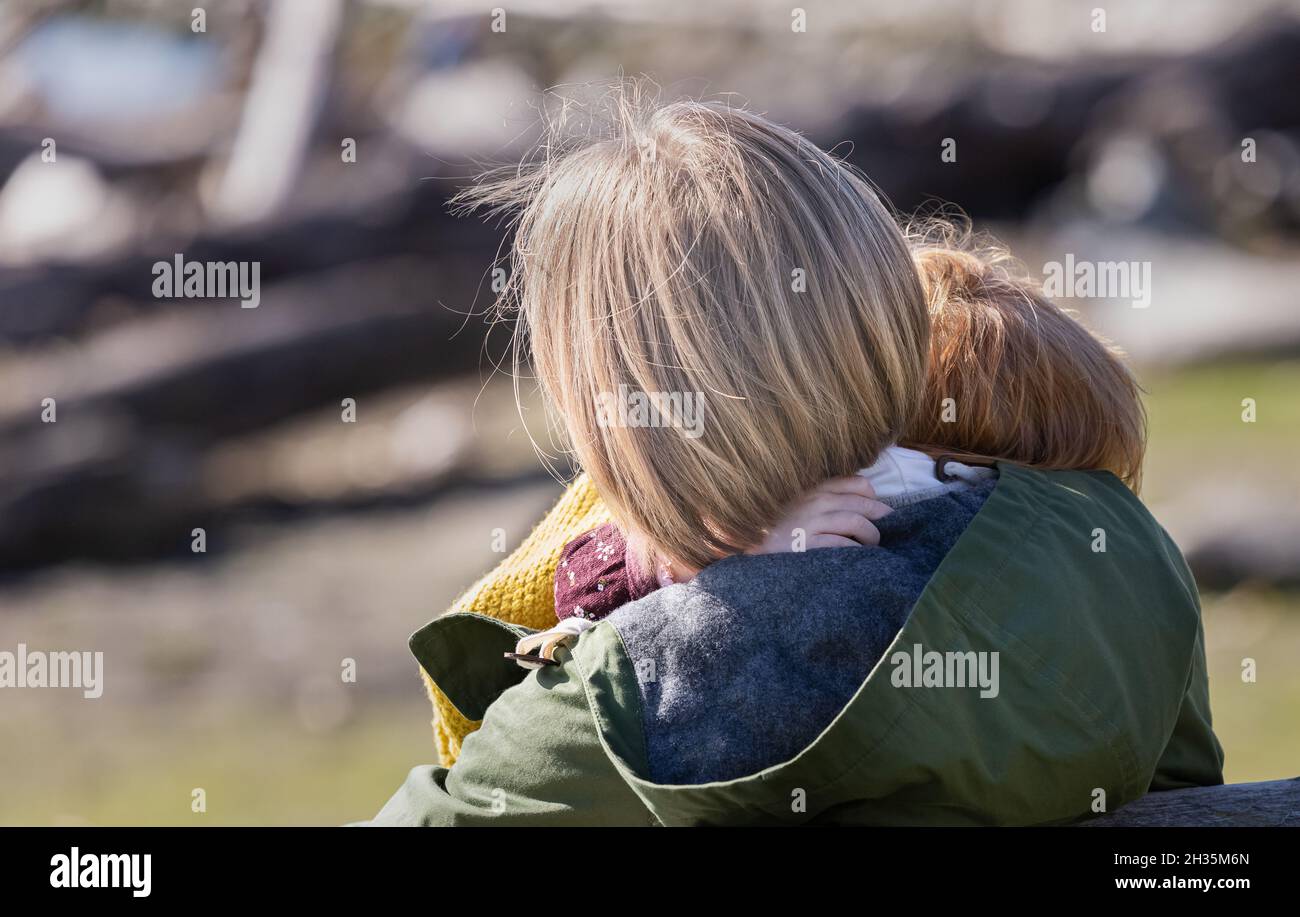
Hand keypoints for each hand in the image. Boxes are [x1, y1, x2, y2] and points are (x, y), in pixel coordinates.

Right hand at [748, 475, 891, 553]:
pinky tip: (858, 557)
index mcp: (814, 488)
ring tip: (873, 546)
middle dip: (880, 518)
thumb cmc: (772, 524)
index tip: (876, 510)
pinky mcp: (807, 544)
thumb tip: (852, 506)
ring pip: (857, 522)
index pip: (857, 484)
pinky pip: (843, 545)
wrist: (743, 543)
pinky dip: (856, 551)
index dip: (872, 497)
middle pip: (863, 503)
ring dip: (872, 536)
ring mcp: (811, 522)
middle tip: (886, 531)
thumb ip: (818, 499)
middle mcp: (815, 501)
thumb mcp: (795, 503)